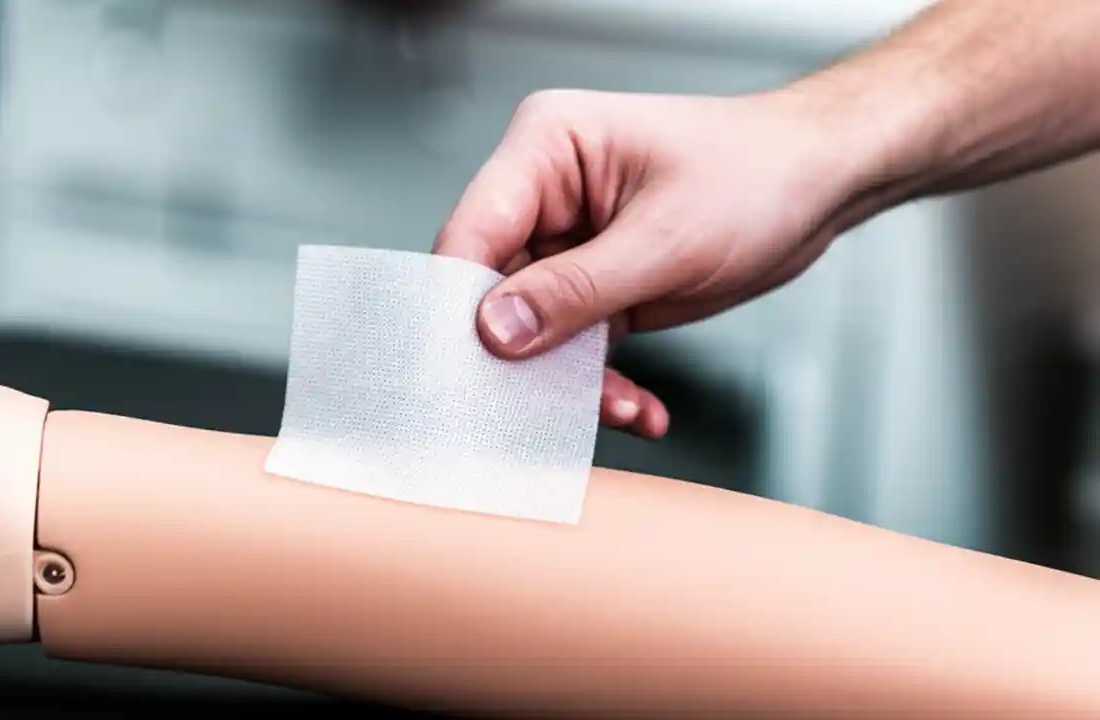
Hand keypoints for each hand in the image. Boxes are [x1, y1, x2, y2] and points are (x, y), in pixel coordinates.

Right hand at [433, 89, 872, 438]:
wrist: (821, 185)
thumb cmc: (758, 175)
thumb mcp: (667, 240)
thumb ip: (575, 290)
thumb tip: (495, 331)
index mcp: (547, 148)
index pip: (473, 231)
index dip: (461, 303)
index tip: (469, 370)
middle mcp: (545, 192)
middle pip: (493, 289)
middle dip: (527, 357)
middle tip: (544, 410)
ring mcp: (568, 241)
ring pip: (533, 329)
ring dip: (572, 381)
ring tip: (622, 409)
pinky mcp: (594, 283)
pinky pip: (574, 343)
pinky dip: (602, 382)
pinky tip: (638, 406)